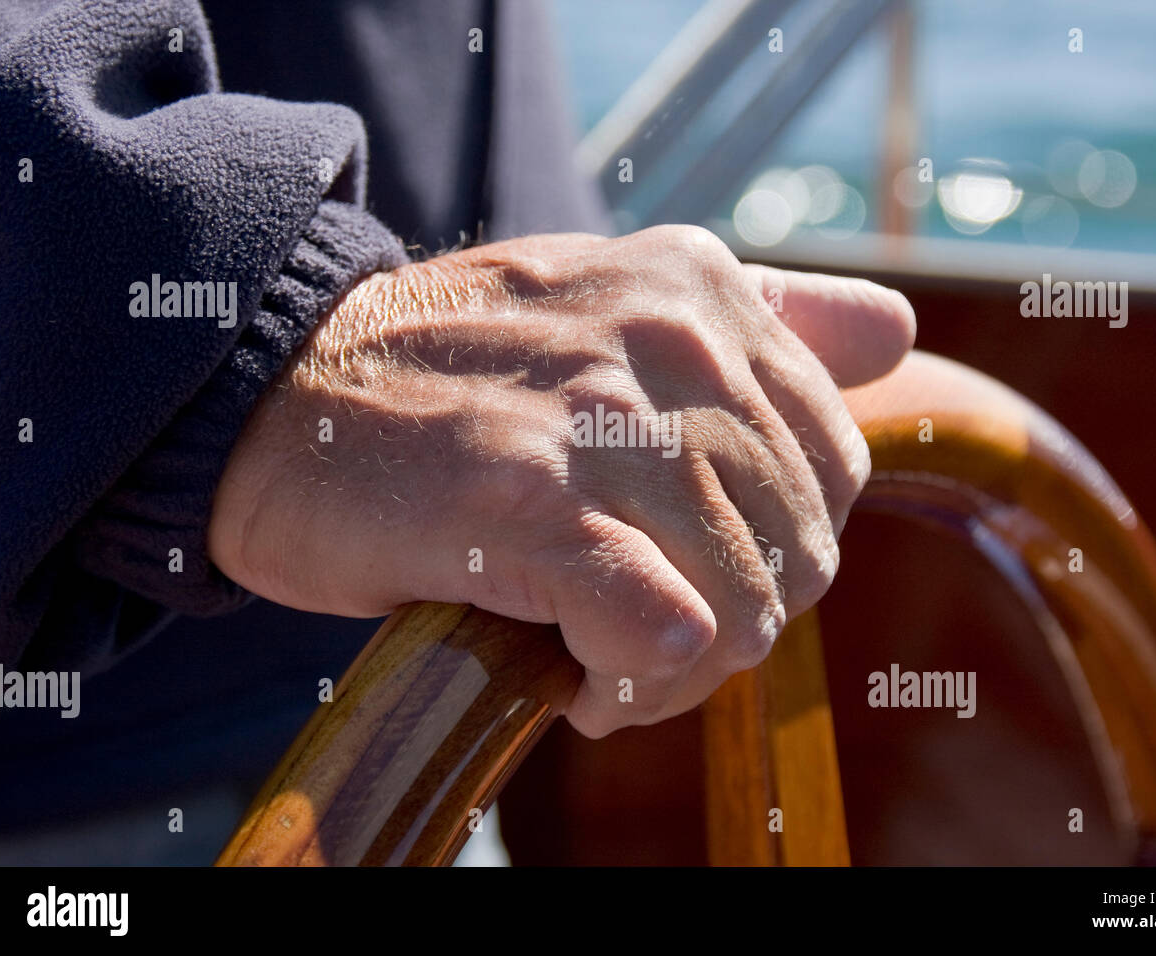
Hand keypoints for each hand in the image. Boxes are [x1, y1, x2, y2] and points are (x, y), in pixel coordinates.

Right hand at [208, 226, 913, 735]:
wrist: (264, 390)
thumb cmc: (441, 371)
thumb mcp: (611, 300)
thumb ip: (765, 317)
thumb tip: (891, 335)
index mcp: (700, 292)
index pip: (834, 464)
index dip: (776, 550)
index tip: (690, 571)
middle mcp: (667, 341)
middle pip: (799, 552)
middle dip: (736, 623)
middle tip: (640, 638)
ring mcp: (598, 423)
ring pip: (745, 609)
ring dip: (678, 673)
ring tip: (599, 663)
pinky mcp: (527, 507)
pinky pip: (666, 636)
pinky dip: (635, 687)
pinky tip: (578, 683)